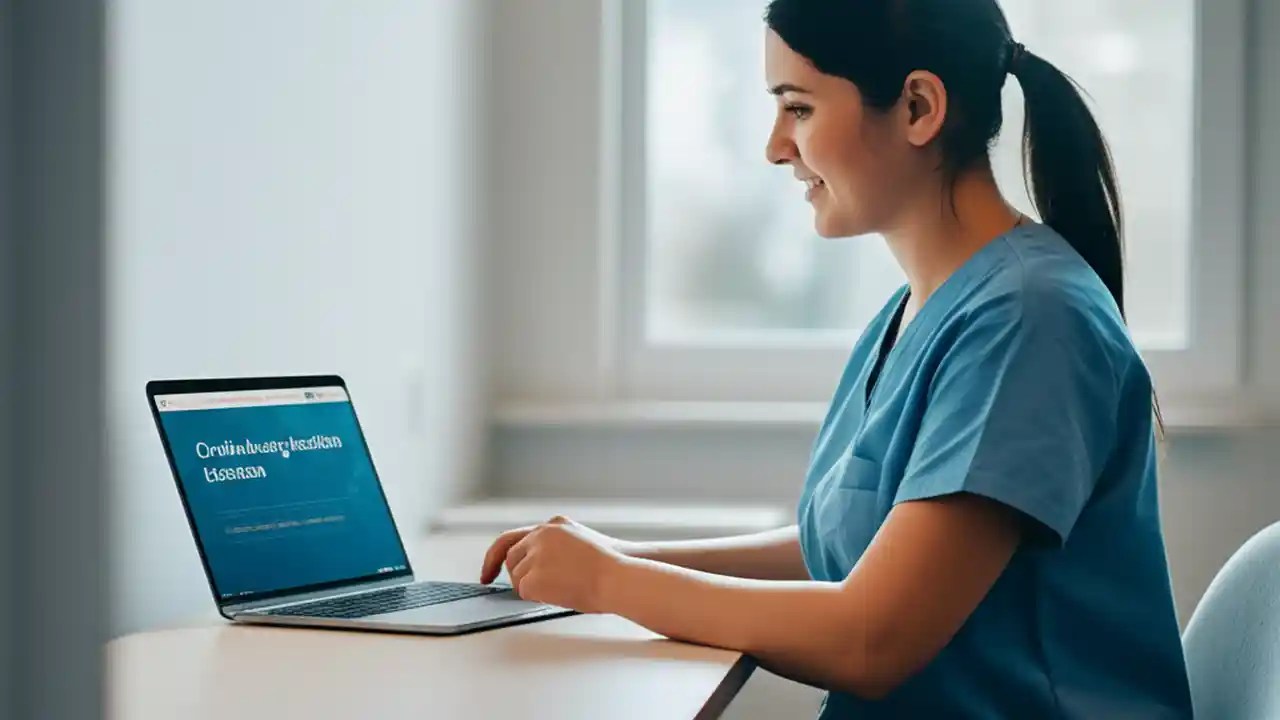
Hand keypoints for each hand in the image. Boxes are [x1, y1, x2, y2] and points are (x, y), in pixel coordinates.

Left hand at [479, 516, 629, 613]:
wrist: (619, 577)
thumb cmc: (611, 566)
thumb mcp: (581, 542)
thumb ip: (557, 547)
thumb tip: (540, 567)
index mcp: (554, 525)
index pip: (515, 537)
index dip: (497, 555)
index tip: (488, 570)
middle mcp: (542, 534)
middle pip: (511, 557)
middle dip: (514, 575)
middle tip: (526, 588)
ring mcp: (536, 554)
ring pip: (517, 576)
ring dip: (533, 587)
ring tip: (562, 588)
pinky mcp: (533, 575)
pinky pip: (524, 591)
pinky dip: (538, 597)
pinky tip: (559, 594)